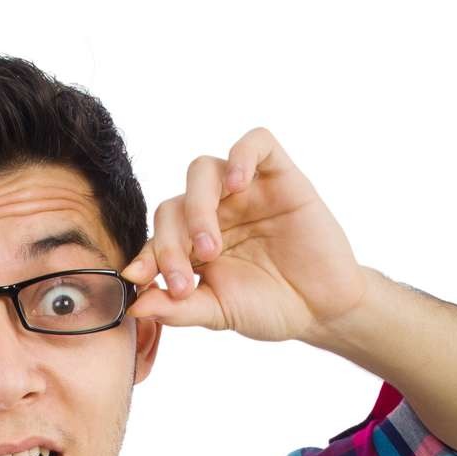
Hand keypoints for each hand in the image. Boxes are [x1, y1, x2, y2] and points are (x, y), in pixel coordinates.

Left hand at [121, 127, 367, 343]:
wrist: (323, 308)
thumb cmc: (271, 308)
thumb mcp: (219, 313)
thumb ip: (178, 308)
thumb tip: (134, 306)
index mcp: (192, 243)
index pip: (157, 237)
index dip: (145, 256)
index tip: (139, 279)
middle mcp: (213, 211)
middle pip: (173, 205)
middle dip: (170, 245)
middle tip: (185, 282)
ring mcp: (244, 191)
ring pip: (202, 170)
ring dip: (197, 208)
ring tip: (210, 248)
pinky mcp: (278, 174)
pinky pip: (255, 143)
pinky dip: (241, 156)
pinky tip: (238, 185)